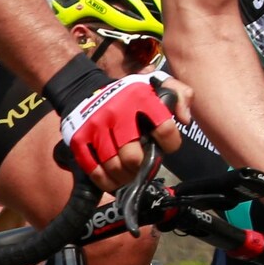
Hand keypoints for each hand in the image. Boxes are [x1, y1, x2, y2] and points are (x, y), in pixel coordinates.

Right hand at [53, 68, 183, 190]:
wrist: (84, 88)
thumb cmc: (127, 94)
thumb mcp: (157, 84)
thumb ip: (180, 96)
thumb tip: (184, 120)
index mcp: (141, 97)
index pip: (164, 129)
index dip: (171, 144)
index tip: (167, 147)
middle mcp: (117, 112)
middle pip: (132, 156)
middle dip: (140, 167)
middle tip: (142, 166)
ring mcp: (95, 126)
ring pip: (113, 166)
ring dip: (124, 177)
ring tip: (128, 175)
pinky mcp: (79, 138)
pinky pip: (92, 169)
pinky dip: (104, 181)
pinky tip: (112, 180)